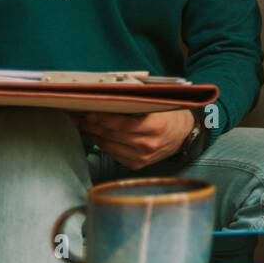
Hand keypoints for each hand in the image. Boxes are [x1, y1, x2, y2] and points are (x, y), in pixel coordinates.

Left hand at [76, 110, 195, 169]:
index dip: (103, 119)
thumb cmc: (168, 115)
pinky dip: (104, 146)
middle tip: (80, 118)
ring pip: (109, 147)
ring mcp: (142, 157)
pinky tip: (98, 137)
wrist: (183, 134)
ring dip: (95, 136)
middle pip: (112, 136)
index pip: (122, 124)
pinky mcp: (137, 165)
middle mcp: (148, 144)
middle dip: (93, 126)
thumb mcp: (157, 105)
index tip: (89, 113)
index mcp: (155, 127)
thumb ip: (137, 102)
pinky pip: (114, 155)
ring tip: (85, 127)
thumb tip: (110, 98)